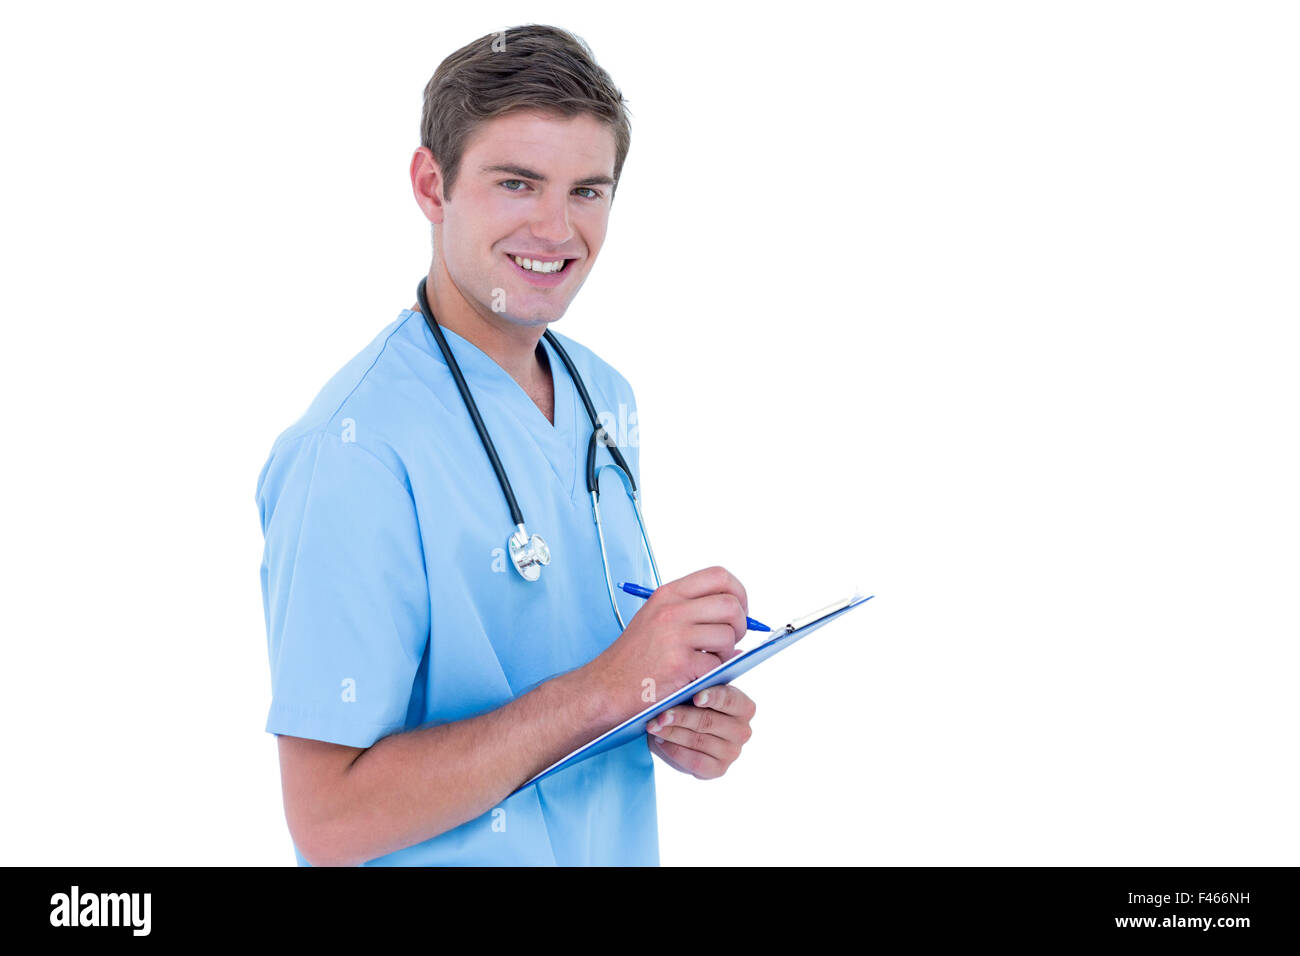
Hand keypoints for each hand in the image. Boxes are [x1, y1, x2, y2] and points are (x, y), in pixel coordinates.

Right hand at [585, 566, 749, 724]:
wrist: (605, 687)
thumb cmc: (635, 656)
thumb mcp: (657, 618)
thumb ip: (692, 610)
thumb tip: (740, 614)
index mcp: (668, 594)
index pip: (719, 576)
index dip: (738, 593)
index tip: (738, 611)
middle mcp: (671, 610)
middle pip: (731, 604)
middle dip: (741, 624)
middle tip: (730, 639)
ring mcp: (675, 636)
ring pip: (729, 635)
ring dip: (727, 651)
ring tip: (710, 660)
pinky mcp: (680, 664)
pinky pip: (718, 663)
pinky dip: (715, 672)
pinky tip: (698, 676)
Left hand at [646, 683, 754, 778]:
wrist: (679, 729)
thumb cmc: (688, 703)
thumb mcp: (693, 690)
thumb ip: (696, 684)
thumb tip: (688, 684)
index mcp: (742, 707)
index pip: (731, 700)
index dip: (714, 697)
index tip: (695, 697)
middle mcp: (742, 731)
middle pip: (709, 722)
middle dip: (682, 717)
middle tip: (660, 714)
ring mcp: (732, 753)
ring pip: (699, 741)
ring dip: (672, 733)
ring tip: (654, 726)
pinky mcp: (718, 769)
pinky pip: (695, 761)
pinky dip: (674, 750)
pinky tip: (660, 741)